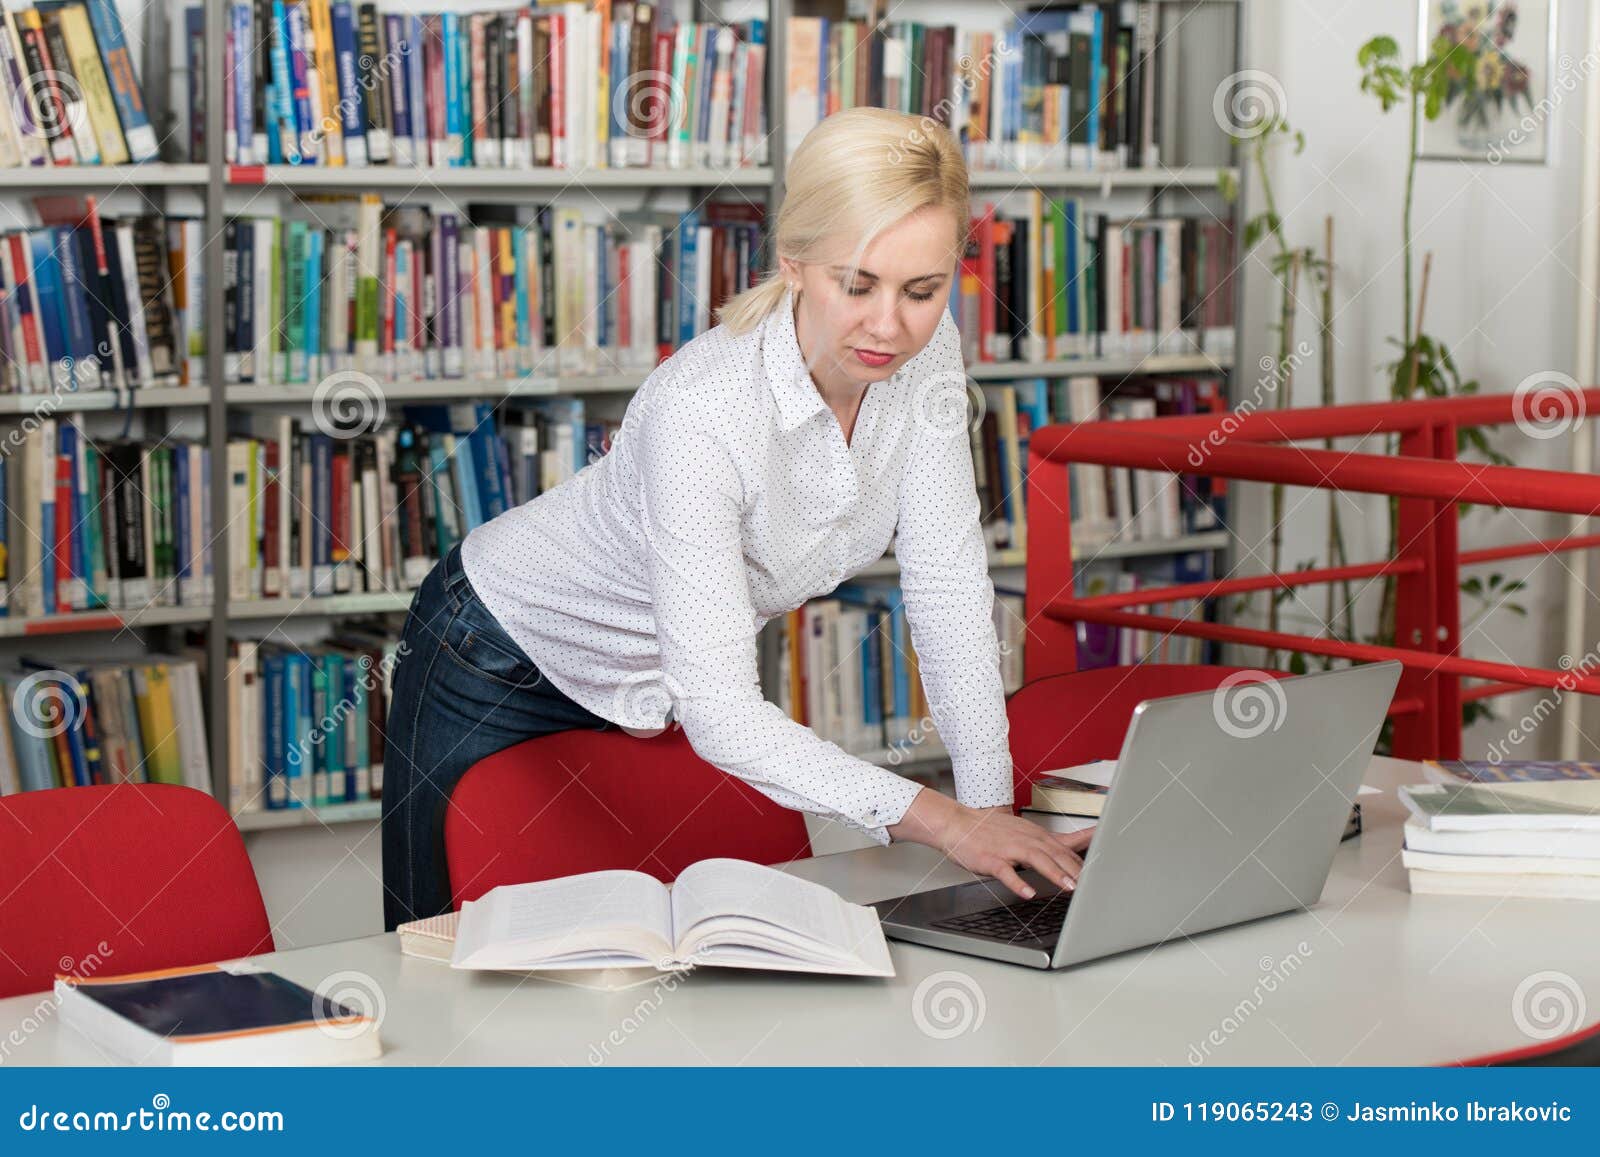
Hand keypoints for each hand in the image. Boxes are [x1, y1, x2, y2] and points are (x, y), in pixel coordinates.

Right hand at [887, 788, 1091, 898]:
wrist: (956, 823)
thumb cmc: (988, 830)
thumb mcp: (1021, 831)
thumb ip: (1045, 843)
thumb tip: (1070, 851)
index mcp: (1034, 835)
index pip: (1065, 845)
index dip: (1086, 854)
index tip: (1106, 860)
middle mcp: (1025, 839)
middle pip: (1056, 853)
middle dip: (1076, 869)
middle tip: (1093, 883)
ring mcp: (1007, 849)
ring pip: (1036, 860)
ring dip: (1055, 874)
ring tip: (1070, 887)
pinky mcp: (990, 858)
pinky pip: (1005, 872)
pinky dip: (1017, 882)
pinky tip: (1026, 892)